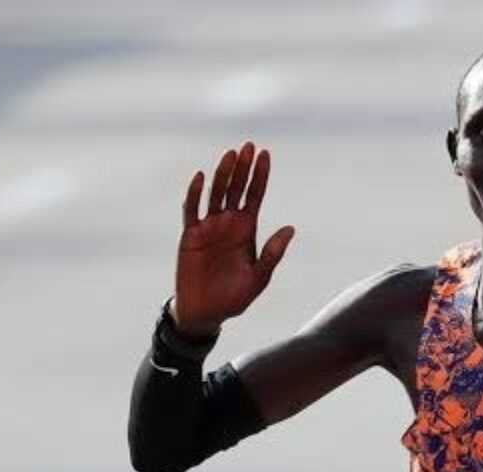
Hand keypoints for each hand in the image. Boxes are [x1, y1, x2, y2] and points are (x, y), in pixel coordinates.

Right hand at [173, 141, 295, 336]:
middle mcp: (229, 223)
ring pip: (216, 194)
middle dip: (242, 168)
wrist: (207, 313)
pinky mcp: (191, 236)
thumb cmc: (235, 297)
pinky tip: (201, 177)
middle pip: (236, 188)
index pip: (255, 195)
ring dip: (222, 174)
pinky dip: (196, 193)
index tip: (265, 154)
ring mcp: (209, 227)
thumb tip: (291, 228)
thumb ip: (273, 253)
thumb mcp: (259, 277)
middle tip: (248, 146)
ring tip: (230, 154)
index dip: (260, 175)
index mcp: (247, 229)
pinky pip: (192, 210)